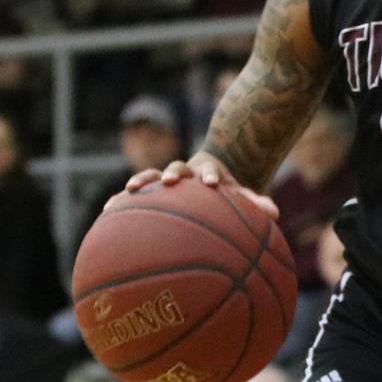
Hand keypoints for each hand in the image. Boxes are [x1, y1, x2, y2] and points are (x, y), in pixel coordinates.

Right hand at [110, 153, 279, 220]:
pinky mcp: (152, 190)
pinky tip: (106, 211)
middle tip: (170, 181)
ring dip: (142, 180)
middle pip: (177, 167)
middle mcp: (186, 173)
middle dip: (173, 173)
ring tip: (129, 190)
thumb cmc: (228, 194)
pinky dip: (122, 199)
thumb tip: (276, 213)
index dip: (209, 175)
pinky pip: (135, 195)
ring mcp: (167, 180)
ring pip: (151, 175)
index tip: (211, 183)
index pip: (209, 171)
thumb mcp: (243, 196)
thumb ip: (256, 203)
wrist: (209, 178)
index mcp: (208, 172)